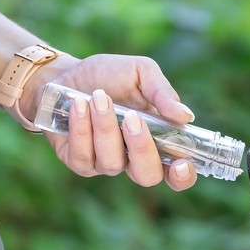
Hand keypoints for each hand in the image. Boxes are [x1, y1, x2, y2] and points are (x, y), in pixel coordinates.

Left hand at [21, 54, 197, 190]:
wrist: (64, 74)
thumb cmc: (108, 76)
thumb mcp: (140, 72)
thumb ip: (163, 93)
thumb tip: (186, 116)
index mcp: (158, 142)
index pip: (178, 173)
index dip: (183, 176)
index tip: (181, 163)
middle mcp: (134, 159)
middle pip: (147, 176)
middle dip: (141, 148)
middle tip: (131, 117)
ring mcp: (107, 164)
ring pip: (112, 163)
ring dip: (105, 128)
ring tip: (98, 97)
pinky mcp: (79, 163)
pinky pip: (84, 156)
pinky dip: (81, 128)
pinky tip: (78, 105)